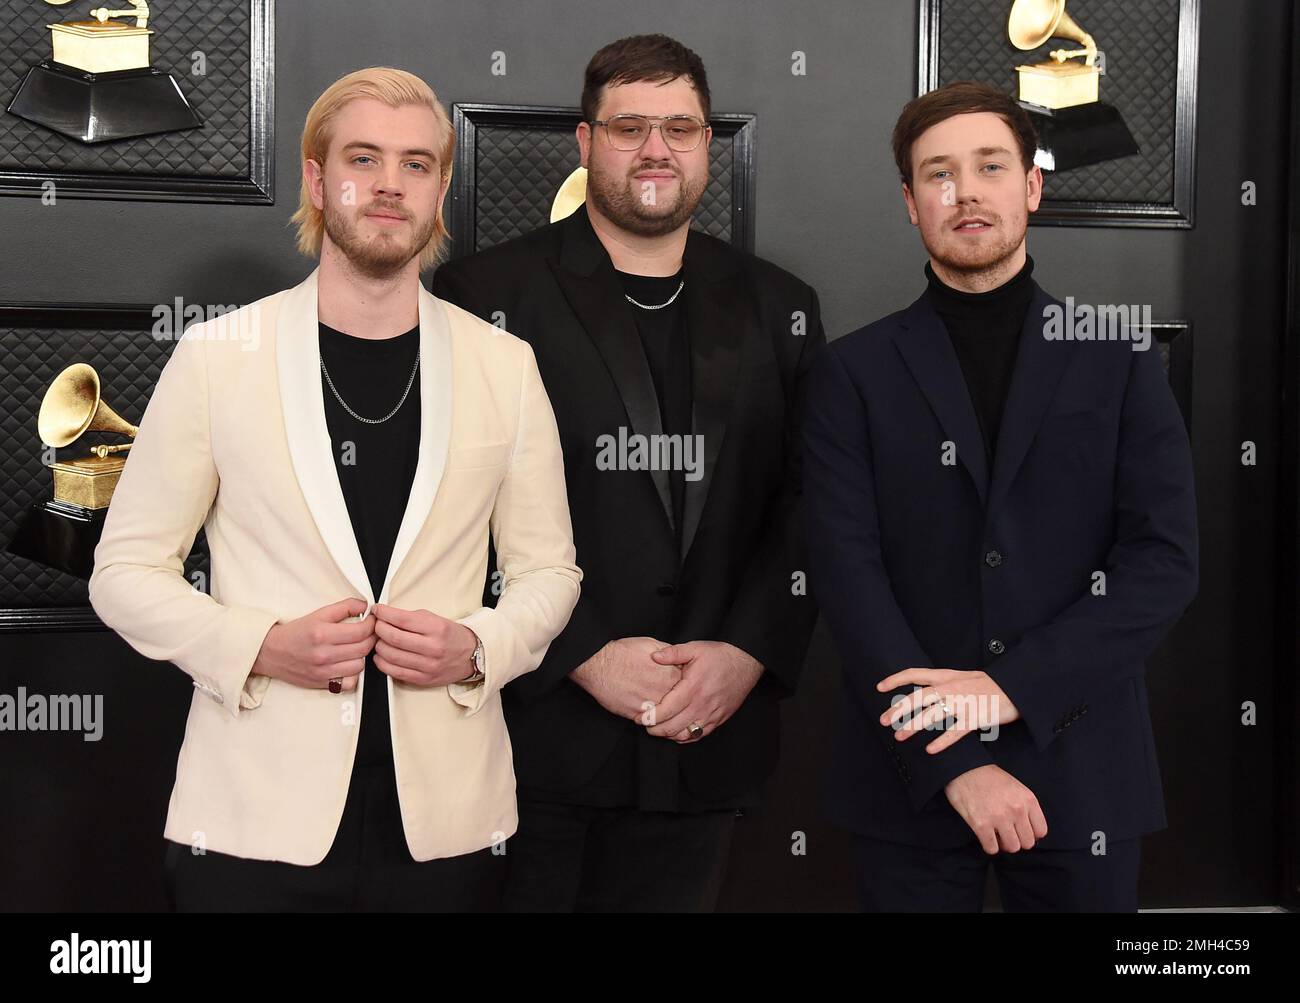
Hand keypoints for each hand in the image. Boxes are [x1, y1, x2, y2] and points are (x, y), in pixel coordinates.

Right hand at [250, 597, 373, 691]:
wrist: (271, 652)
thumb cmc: (296, 633)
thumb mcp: (319, 614)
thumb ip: (344, 607)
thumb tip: (365, 605)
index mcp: (323, 633)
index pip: (361, 631)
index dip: (372, 625)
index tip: (372, 621)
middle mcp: (323, 654)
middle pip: (363, 648)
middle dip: (371, 638)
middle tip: (368, 633)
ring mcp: (323, 671)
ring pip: (360, 665)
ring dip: (362, 656)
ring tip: (356, 648)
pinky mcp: (322, 683)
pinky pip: (349, 683)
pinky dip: (353, 675)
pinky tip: (348, 665)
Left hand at [370, 603, 478, 686]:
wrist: (471, 655)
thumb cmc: (451, 636)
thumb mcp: (436, 619)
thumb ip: (411, 617)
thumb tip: (386, 616)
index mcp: (437, 628)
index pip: (402, 619)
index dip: (384, 614)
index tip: (377, 610)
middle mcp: (433, 648)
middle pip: (393, 638)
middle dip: (379, 629)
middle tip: (376, 625)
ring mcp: (428, 666)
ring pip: (391, 656)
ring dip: (379, 646)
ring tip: (380, 640)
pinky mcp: (423, 679)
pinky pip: (395, 672)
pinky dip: (382, 663)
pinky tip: (382, 656)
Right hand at [570, 636, 679, 722]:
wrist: (599, 665)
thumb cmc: (622, 652)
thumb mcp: (651, 644)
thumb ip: (669, 654)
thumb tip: (680, 658)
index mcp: (670, 674)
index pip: (690, 685)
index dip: (688, 686)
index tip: (686, 686)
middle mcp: (663, 691)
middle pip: (682, 703)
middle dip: (681, 702)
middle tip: (677, 701)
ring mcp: (651, 705)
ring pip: (668, 715)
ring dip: (670, 713)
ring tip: (667, 710)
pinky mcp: (638, 714)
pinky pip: (652, 721)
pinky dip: (655, 719)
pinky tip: (653, 713)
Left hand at [644, 641, 763, 742]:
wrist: (746, 662)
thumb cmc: (719, 655)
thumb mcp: (694, 648)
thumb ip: (672, 653)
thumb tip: (654, 657)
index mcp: (693, 687)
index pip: (667, 710)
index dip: (651, 718)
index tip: (639, 719)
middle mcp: (702, 704)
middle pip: (674, 727)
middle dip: (656, 729)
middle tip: (645, 725)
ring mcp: (712, 714)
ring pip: (686, 735)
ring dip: (669, 735)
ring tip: (658, 729)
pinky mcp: (719, 719)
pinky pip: (700, 735)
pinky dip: (686, 737)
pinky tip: (677, 733)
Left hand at [877, 667, 1019, 752]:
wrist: (1016, 689)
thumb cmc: (989, 685)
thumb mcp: (963, 677)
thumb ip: (943, 683)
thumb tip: (924, 690)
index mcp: (947, 676)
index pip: (915, 674)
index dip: (896, 679)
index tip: (879, 687)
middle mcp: (951, 688)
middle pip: (918, 697)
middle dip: (899, 709)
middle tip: (883, 721)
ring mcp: (962, 703)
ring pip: (932, 715)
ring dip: (913, 726)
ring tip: (899, 736)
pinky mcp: (975, 719)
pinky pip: (955, 733)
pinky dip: (941, 742)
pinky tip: (930, 750)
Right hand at [944, 764, 1047, 854]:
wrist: (965, 769)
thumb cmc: (990, 777)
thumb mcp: (1017, 787)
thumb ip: (1026, 806)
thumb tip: (1028, 829)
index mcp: (1028, 800)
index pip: (1041, 831)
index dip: (1031, 833)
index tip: (1022, 831)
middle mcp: (1017, 811)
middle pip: (1027, 843)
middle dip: (1017, 840)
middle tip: (1007, 834)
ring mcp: (999, 819)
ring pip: (1012, 848)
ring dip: (1004, 844)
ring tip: (996, 835)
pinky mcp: (981, 825)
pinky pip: (992, 848)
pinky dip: (989, 846)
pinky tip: (986, 837)